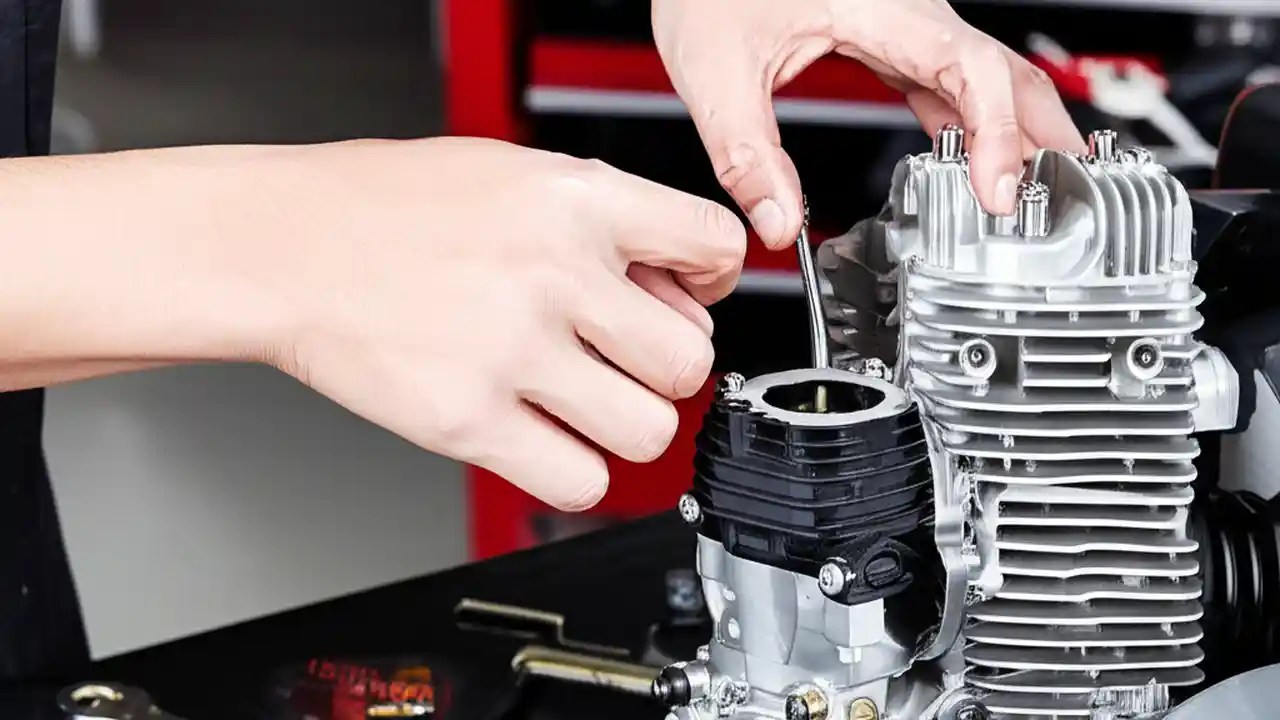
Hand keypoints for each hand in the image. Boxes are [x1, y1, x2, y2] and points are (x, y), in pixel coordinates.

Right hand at [269, 138, 744, 509]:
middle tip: (623, 360)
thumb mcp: (516, 174)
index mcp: (575, 199)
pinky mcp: (468, 421)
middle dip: (664, 368)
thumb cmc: (392, 208)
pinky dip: (574, 470)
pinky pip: (581, 481)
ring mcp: (512, 351)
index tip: (689, 298)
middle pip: (690, 360)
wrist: (286, 246)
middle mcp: (554, 273)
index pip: (716, 248)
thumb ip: (608, 223)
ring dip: (626, 425)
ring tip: (581, 401)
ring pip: (650, 431)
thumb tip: (681, 290)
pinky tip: (544, 437)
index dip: (715, 282)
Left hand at [653, 0, 1086, 246]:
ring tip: (1043, 192)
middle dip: (1042, 137)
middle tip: (1068, 200)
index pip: (973, 70)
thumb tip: (778, 222)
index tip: (999, 193)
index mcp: (882, 10)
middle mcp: (909, 14)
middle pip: (1006, 72)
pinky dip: (978, 125)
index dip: (999, 135)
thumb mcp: (716, 71)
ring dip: (1020, 132)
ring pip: (988, 78)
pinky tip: (981, 164)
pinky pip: (955, 82)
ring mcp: (908, 26)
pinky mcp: (895, 39)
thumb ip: (747, 155)